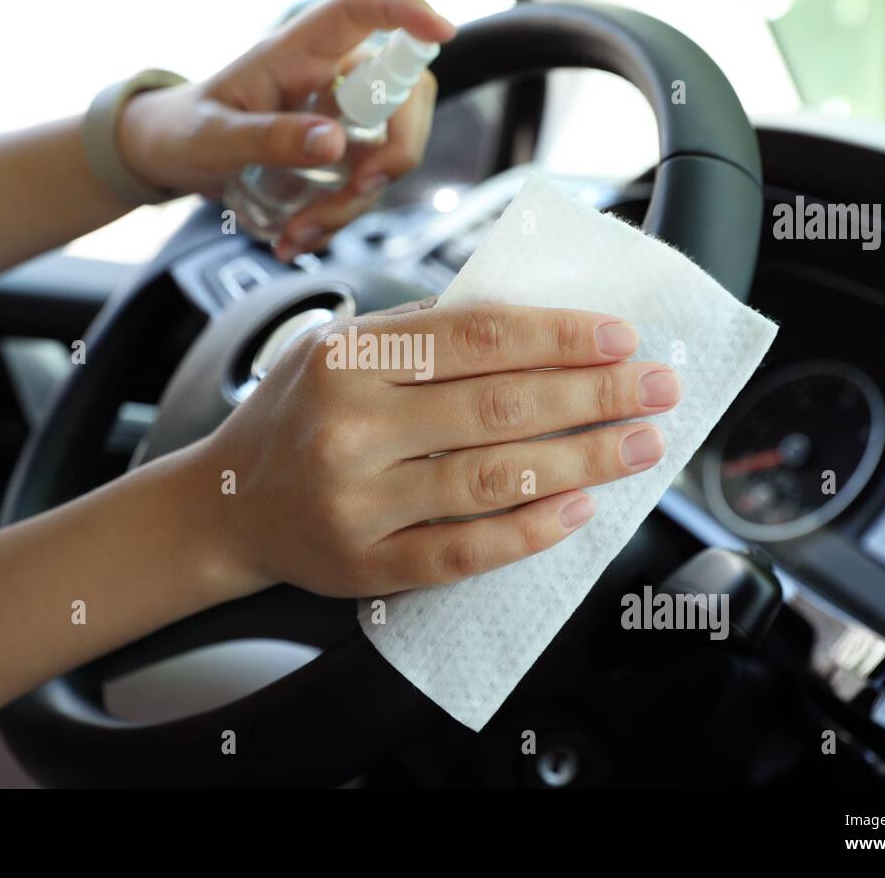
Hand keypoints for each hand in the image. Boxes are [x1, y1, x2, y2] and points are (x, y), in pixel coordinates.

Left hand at [117, 0, 453, 259]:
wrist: (170, 158)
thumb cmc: (185, 130)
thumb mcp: (214, 137)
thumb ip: (269, 137)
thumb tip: (334, 143)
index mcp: (300, 49)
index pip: (363, 10)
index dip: (408, 13)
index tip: (441, 33)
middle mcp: (332, 76)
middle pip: (404, 94)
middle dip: (394, 152)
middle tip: (356, 192)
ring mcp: (341, 116)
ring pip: (388, 153)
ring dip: (354, 204)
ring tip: (297, 235)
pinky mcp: (340, 155)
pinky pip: (365, 186)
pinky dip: (339, 220)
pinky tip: (298, 238)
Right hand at [188, 303, 681, 598]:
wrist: (226, 505)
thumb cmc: (294, 414)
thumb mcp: (336, 346)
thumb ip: (420, 329)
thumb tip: (532, 320)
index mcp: (347, 357)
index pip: (475, 337)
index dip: (558, 336)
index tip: (620, 337)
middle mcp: (349, 427)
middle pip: (497, 406)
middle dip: (593, 394)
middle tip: (657, 386)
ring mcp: (357, 502)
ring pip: (492, 478)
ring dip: (582, 460)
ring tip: (640, 443)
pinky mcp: (367, 564)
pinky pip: (465, 549)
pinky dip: (531, 531)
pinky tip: (581, 509)